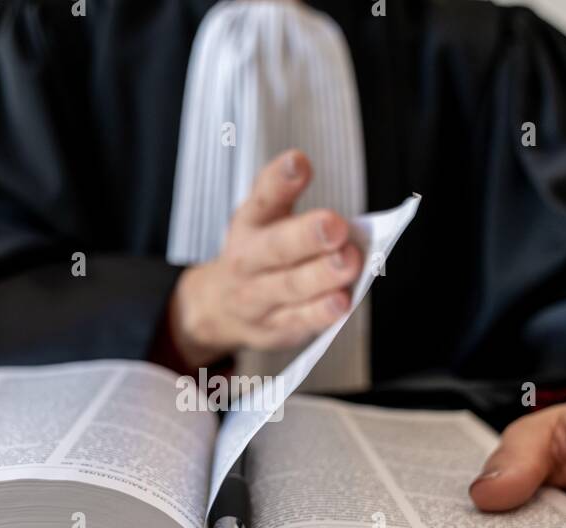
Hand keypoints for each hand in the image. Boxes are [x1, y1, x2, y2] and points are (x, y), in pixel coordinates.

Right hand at [169, 149, 362, 366]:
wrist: (218, 307)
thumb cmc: (257, 254)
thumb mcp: (265, 218)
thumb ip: (296, 202)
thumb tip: (335, 200)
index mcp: (251, 222)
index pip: (263, 198)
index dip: (280, 179)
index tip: (298, 163)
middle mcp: (249, 259)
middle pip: (276, 247)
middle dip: (306, 236)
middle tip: (335, 227)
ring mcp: (259, 296)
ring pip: (291, 286)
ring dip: (321, 276)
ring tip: (348, 262)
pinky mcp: (275, 327)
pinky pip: (300, 320)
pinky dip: (321, 312)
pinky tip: (341, 302)